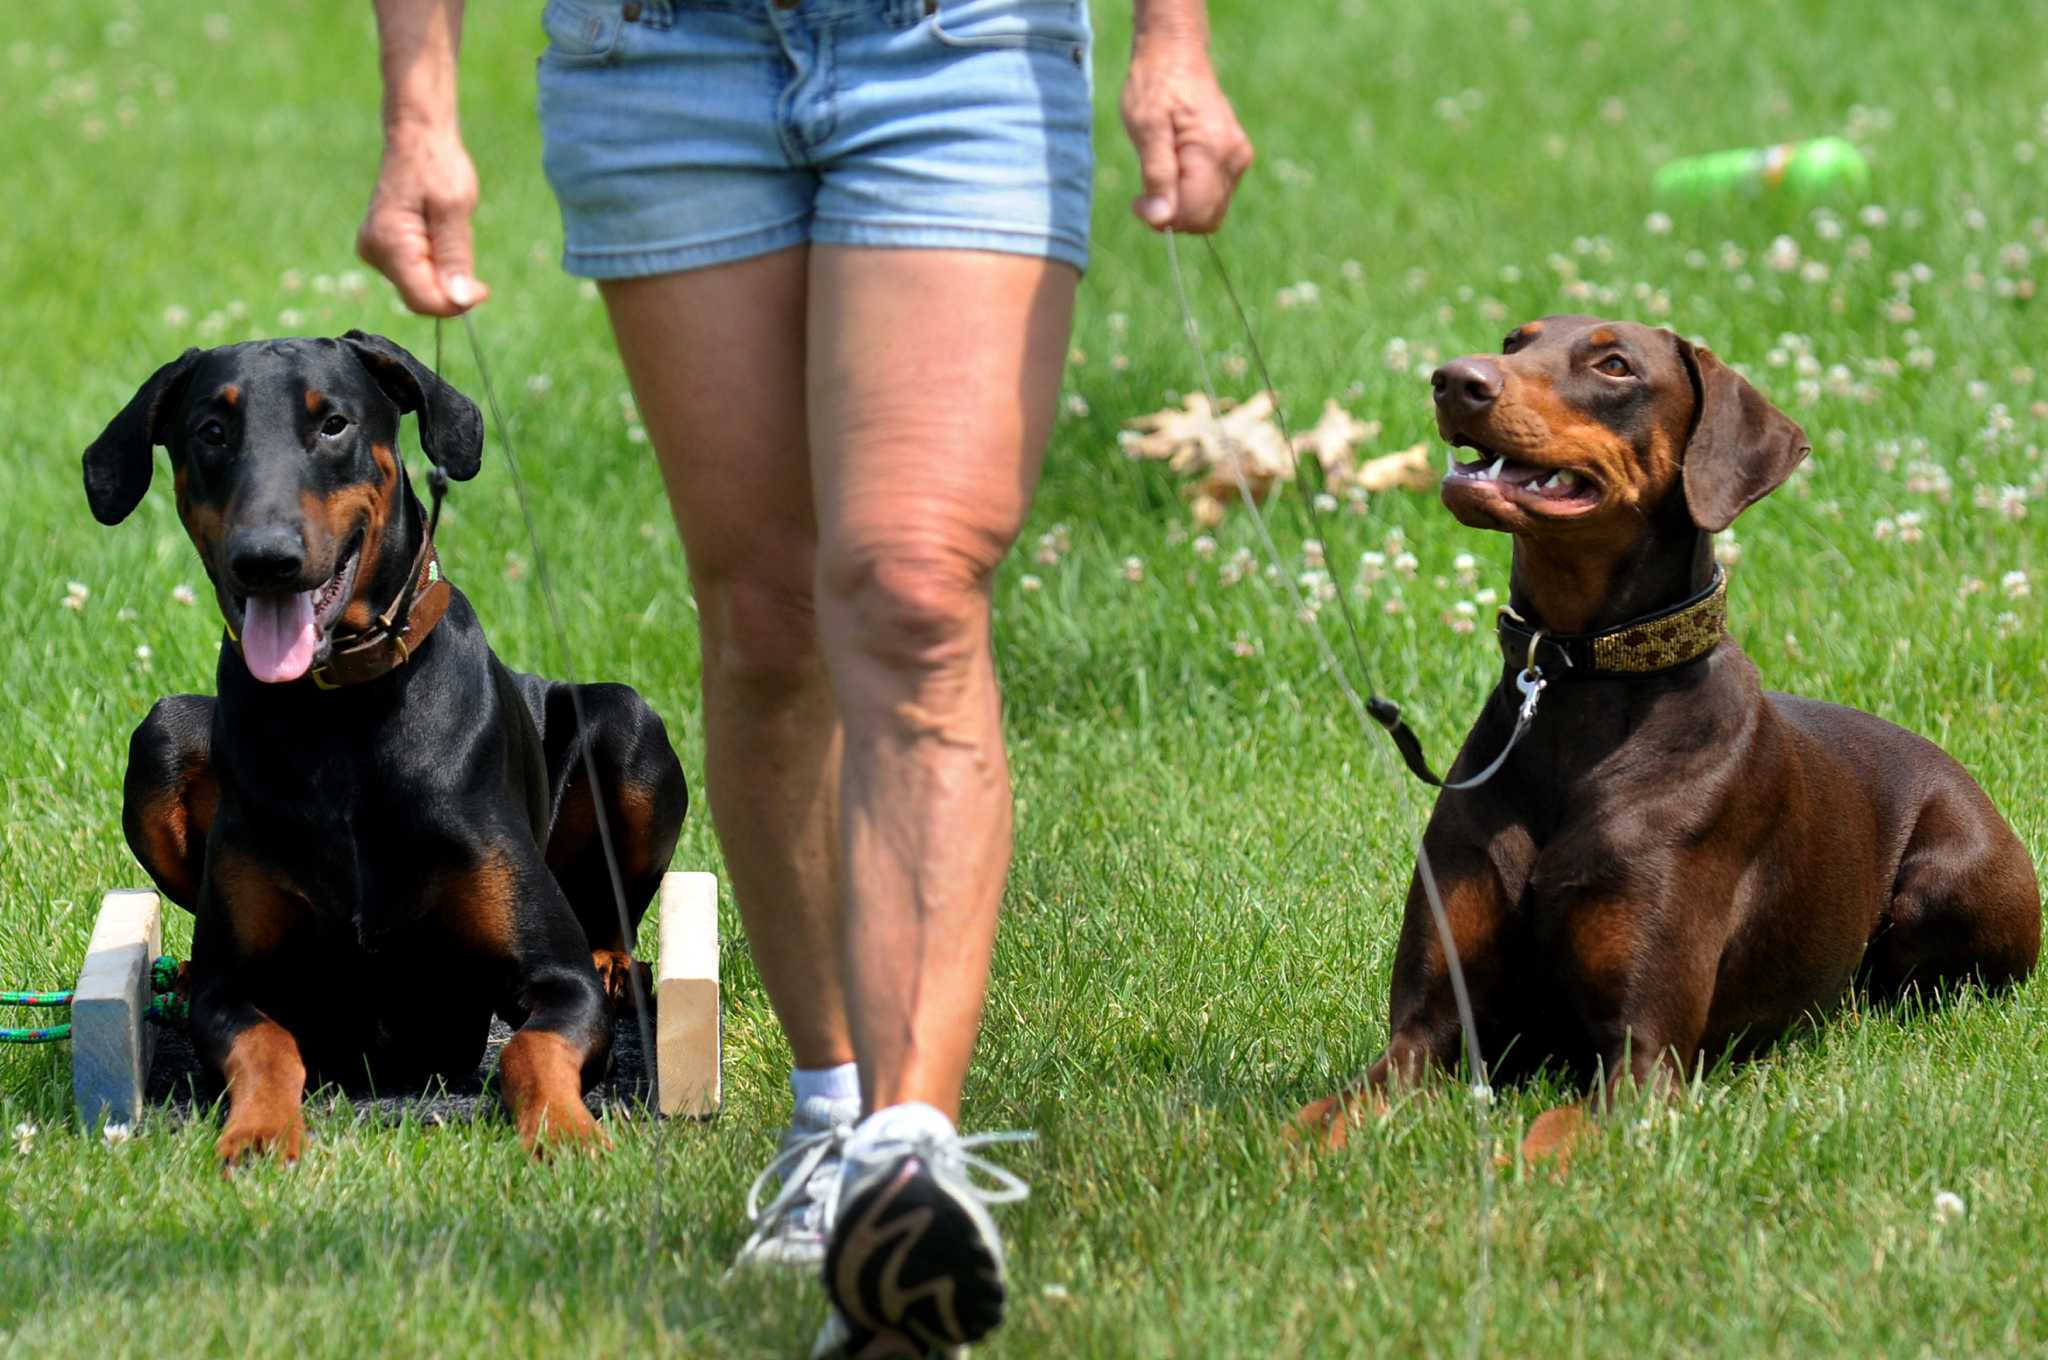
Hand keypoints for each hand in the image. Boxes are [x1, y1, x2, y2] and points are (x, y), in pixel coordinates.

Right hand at [356, 122, 489, 316]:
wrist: (418, 139)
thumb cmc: (437, 166)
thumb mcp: (455, 210)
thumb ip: (455, 257)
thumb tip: (459, 300)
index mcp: (389, 244)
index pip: (423, 301)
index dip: (456, 303)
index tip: (483, 288)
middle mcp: (374, 252)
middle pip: (422, 296)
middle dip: (450, 281)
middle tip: (460, 238)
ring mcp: (376, 252)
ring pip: (422, 286)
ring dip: (445, 268)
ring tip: (447, 226)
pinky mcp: (384, 250)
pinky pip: (418, 273)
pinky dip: (437, 260)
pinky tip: (438, 229)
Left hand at [1120, 43, 1252, 232]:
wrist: (1176, 56)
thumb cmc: (1156, 88)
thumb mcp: (1145, 129)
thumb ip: (1156, 175)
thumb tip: (1162, 218)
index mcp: (1212, 151)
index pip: (1195, 214)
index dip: (1164, 219)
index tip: (1137, 201)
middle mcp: (1234, 159)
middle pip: (1206, 219)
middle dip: (1173, 217)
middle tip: (1144, 194)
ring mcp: (1239, 159)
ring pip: (1211, 212)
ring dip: (1181, 206)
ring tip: (1159, 173)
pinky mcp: (1236, 159)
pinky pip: (1214, 197)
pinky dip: (1190, 195)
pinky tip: (1173, 169)